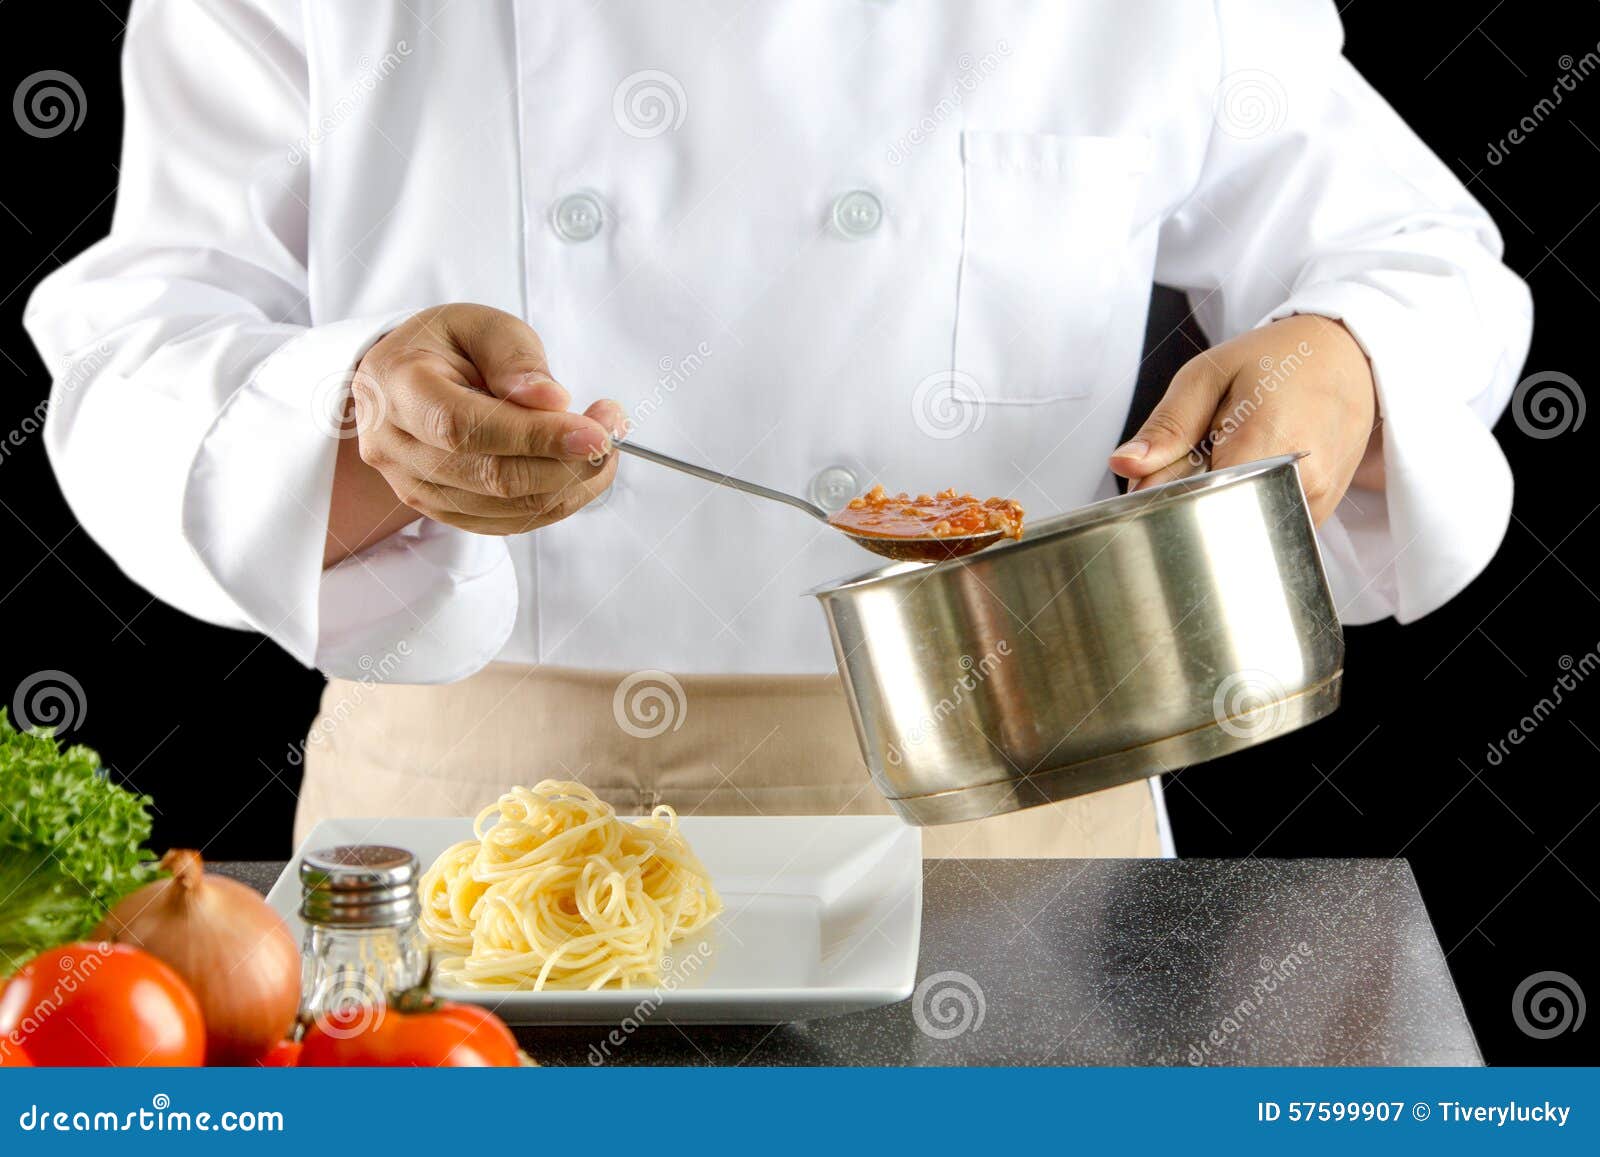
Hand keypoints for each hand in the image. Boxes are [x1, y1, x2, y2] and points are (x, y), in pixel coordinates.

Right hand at [326, 304, 621, 563]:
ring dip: (572, 483)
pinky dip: (558, 500)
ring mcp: (416, 487)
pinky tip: (580, 468)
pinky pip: (511, 522)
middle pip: (492, 477)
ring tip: (604, 442)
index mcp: (399, 389)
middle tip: (612, 429)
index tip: (595, 433)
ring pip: (508, 507)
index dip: (535, 437)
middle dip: (567, 461)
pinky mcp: (444, 511)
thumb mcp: (481, 325)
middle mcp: (398, 448)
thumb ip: (515, 358)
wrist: (403, 382)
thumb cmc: (446, 346)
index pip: (465, 427)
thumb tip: (551, 401)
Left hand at [1108, 315, 1381, 524]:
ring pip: (1241, 527)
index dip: (1166, 497)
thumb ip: (1166, 426)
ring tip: (1229, 458)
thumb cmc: (1280, 357)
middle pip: (1217, 520)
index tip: (1158, 478)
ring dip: (1218, 503)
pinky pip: (1266, 525)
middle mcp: (1300, 481)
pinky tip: (1249, 472)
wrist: (1352, 355)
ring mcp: (1316, 501)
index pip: (1197, 502)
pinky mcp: (1322, 511)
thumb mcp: (1210, 374)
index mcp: (1268, 442)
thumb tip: (1123, 467)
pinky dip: (1245, 506)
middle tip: (1195, 458)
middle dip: (1189, 500)